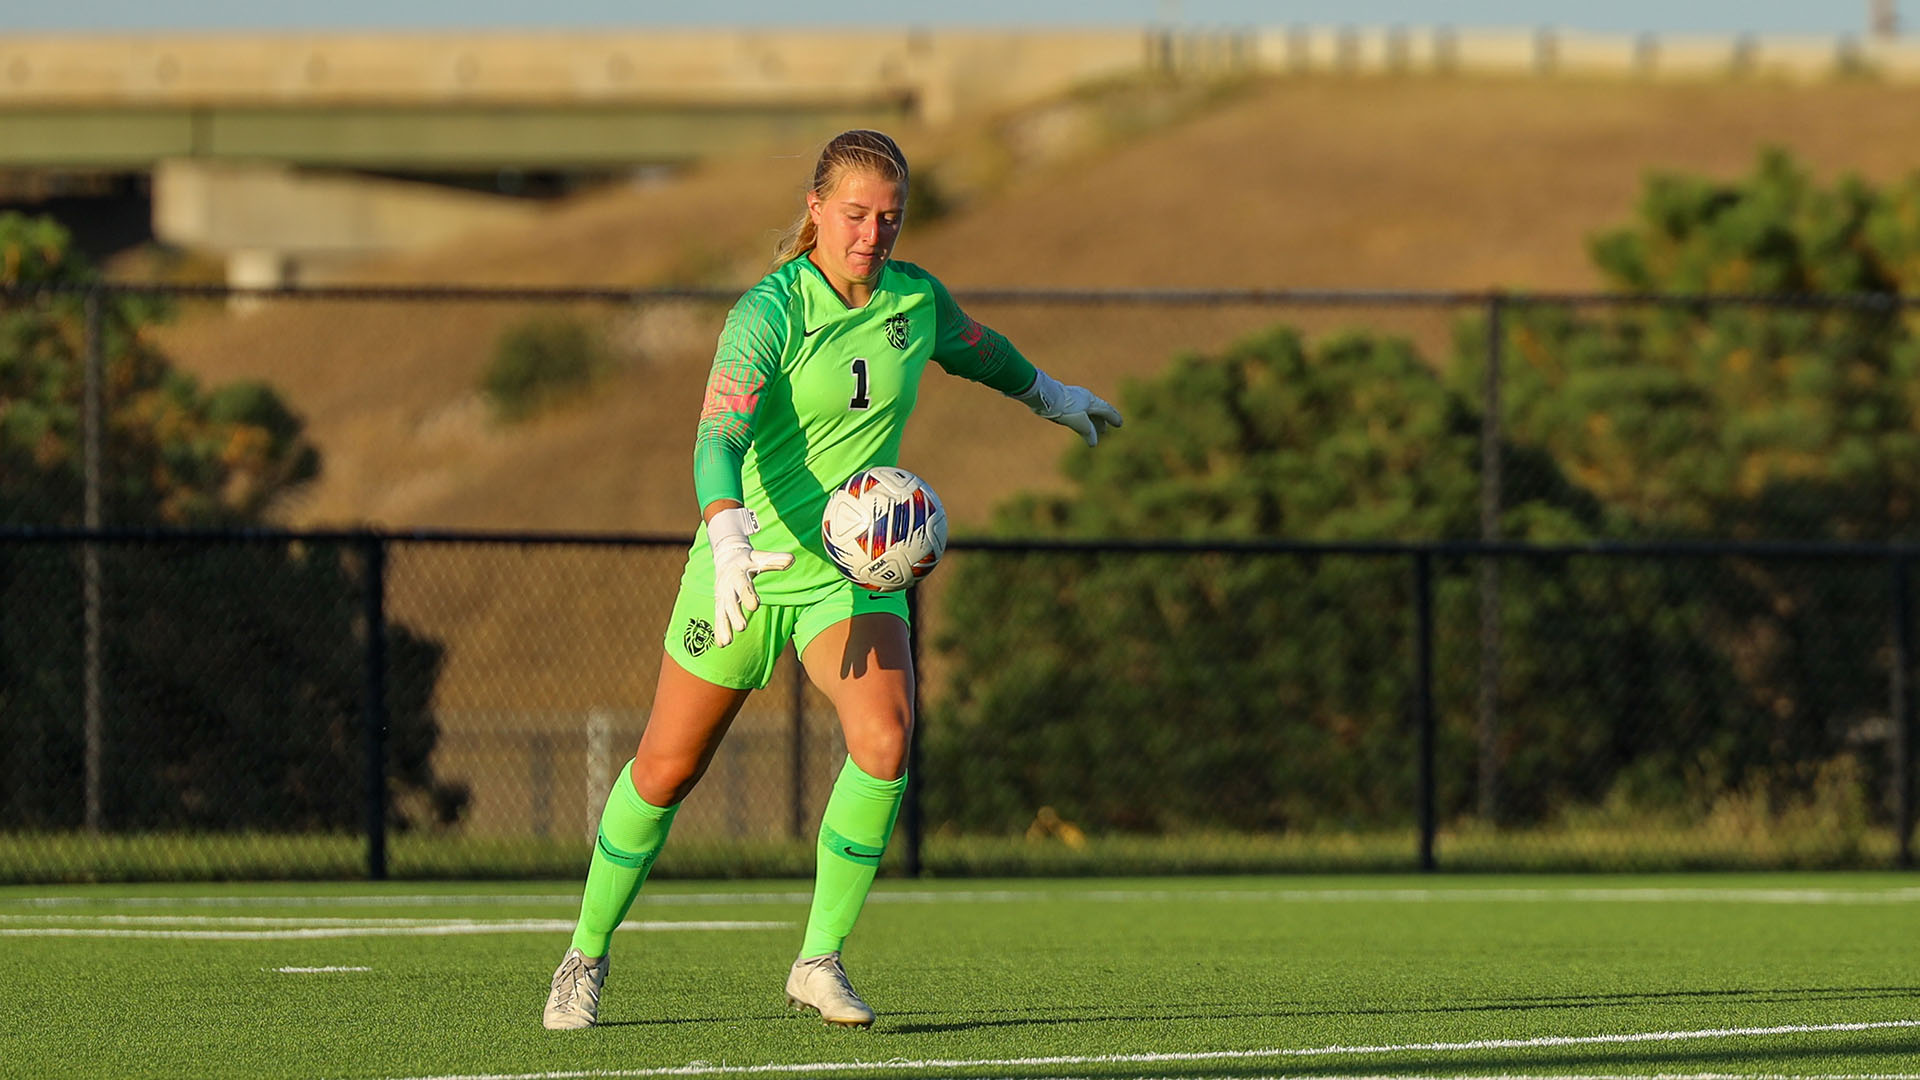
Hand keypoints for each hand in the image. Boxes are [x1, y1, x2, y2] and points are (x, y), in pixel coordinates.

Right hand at [707, 507, 792, 646]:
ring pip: (722, 613)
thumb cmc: (748, 560)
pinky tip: (722, 644)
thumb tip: (791, 559)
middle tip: (742, 627)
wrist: (726, 557)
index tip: (755, 606)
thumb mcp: (760, 558)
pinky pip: (719, 618)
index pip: (743, 585)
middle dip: (735, 614)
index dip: (748, 594)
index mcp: (738, 574)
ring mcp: (722, 597)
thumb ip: (774, 560)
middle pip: (730, 601)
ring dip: (724, 627)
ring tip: (728, 642)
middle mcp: (728, 587)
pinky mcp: (720, 605)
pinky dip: (719, 630)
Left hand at [1015, 370, 1123, 446]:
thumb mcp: (1078, 422)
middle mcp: (1084, 397)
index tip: (1120, 424)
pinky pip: (1078, 411)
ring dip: (1091, 421)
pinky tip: (1077, 422)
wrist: (1044, 395)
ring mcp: (1074, 397)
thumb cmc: (1063, 408)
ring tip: (1092, 430)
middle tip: (1105, 431)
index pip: (1106, 410)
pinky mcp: (1064, 400)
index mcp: (1091, 400)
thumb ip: (1087, 432)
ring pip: (1086, 411)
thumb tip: (1093, 443)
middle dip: (1101, 422)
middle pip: (1097, 411)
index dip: (1113, 418)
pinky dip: (1082, 419)